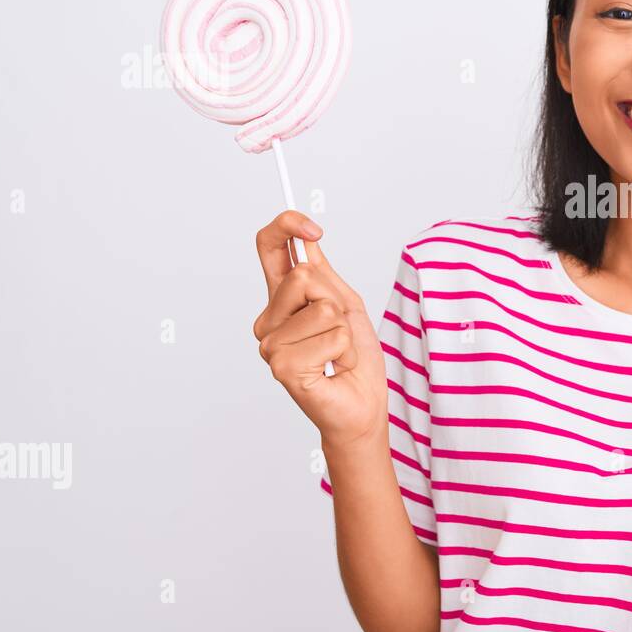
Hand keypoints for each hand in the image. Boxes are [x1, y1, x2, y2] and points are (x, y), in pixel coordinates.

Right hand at [252, 211, 386, 447]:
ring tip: (338, 353)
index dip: (285, 226)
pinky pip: (330, 336)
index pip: (269, 250)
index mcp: (282, 301)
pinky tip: (334, 368)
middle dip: (336, 301)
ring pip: (321, 307)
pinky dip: (345, 351)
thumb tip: (307, 243)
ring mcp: (271, 344)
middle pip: (303, 275)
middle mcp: (269, 320)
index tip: (313, 229)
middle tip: (339, 331)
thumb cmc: (354, 361)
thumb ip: (324, 277)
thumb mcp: (347, 307)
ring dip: (344, 331)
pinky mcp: (282, 365)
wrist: (362, 405)